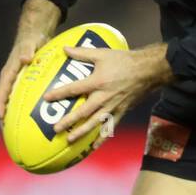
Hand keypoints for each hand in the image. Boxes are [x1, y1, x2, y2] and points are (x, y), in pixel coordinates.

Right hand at [0, 31, 46, 123]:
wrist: (34, 33)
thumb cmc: (32, 38)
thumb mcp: (30, 43)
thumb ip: (27, 50)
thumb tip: (25, 58)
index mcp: (9, 71)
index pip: (2, 90)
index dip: (1, 104)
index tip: (2, 117)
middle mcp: (10, 77)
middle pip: (4, 98)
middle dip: (4, 113)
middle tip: (6, 130)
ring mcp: (16, 78)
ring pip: (12, 98)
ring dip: (12, 111)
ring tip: (16, 128)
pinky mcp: (23, 79)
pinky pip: (21, 94)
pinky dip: (23, 105)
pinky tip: (32, 115)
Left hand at [45, 44, 171, 143]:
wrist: (148, 70)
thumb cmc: (125, 60)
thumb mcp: (102, 54)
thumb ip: (82, 53)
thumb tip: (64, 48)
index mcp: (98, 81)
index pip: (74, 89)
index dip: (59, 93)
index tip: (46, 98)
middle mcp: (104, 96)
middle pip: (83, 111)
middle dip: (69, 121)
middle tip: (55, 128)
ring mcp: (113, 106)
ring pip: (95, 122)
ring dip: (82, 132)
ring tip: (70, 139)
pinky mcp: (121, 111)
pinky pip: (110, 126)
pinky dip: (102, 137)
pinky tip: (94, 146)